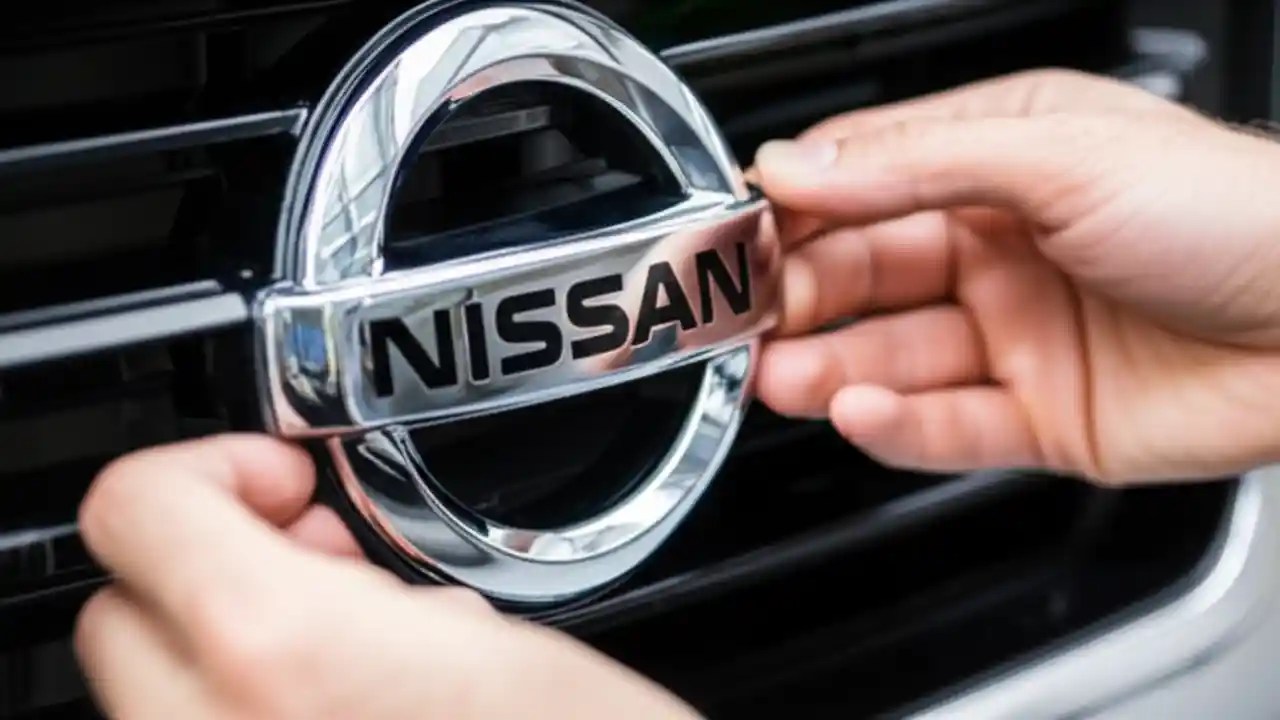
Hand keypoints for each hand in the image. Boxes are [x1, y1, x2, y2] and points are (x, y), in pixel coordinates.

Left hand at [74, 434, 697, 719]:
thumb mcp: (502, 633)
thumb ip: (372, 570)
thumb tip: (318, 548)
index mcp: (282, 656)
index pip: (139, 506)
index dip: (211, 465)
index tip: (283, 477)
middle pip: (124, 607)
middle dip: (214, 558)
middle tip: (321, 553)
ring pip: (151, 688)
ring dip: (227, 636)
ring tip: (344, 633)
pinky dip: (250, 707)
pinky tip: (350, 704)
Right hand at [752, 68, 1279, 484]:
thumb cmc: (1232, 209)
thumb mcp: (1056, 153)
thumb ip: (912, 165)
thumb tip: (797, 168)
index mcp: (1000, 163)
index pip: (866, 182)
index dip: (799, 208)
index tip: (739, 231)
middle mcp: (1002, 249)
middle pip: (867, 274)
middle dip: (800, 295)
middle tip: (742, 315)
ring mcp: (1019, 335)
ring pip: (894, 356)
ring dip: (828, 368)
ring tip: (777, 375)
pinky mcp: (1043, 417)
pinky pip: (948, 425)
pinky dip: (896, 425)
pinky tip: (858, 411)